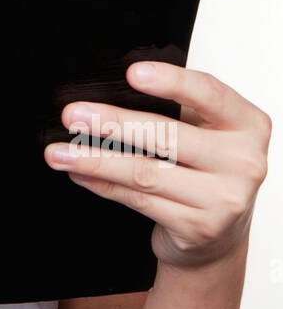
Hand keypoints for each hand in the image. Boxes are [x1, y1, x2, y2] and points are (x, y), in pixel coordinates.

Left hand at [43, 61, 270, 270]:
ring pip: (146, 173)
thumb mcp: (206, 132)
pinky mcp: (199, 227)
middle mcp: (243, 161)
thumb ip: (177, 110)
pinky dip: (103, 185)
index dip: (171, 81)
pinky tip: (80, 174)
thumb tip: (111, 93)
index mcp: (248, 124)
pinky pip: (139, 200)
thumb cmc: (207, 170)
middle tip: (73, 115)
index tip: (132, 73)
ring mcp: (224, 199)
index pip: (209, 94)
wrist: (220, 235)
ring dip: (95, 160)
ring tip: (60, 152)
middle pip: (167, 135)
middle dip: (111, 123)